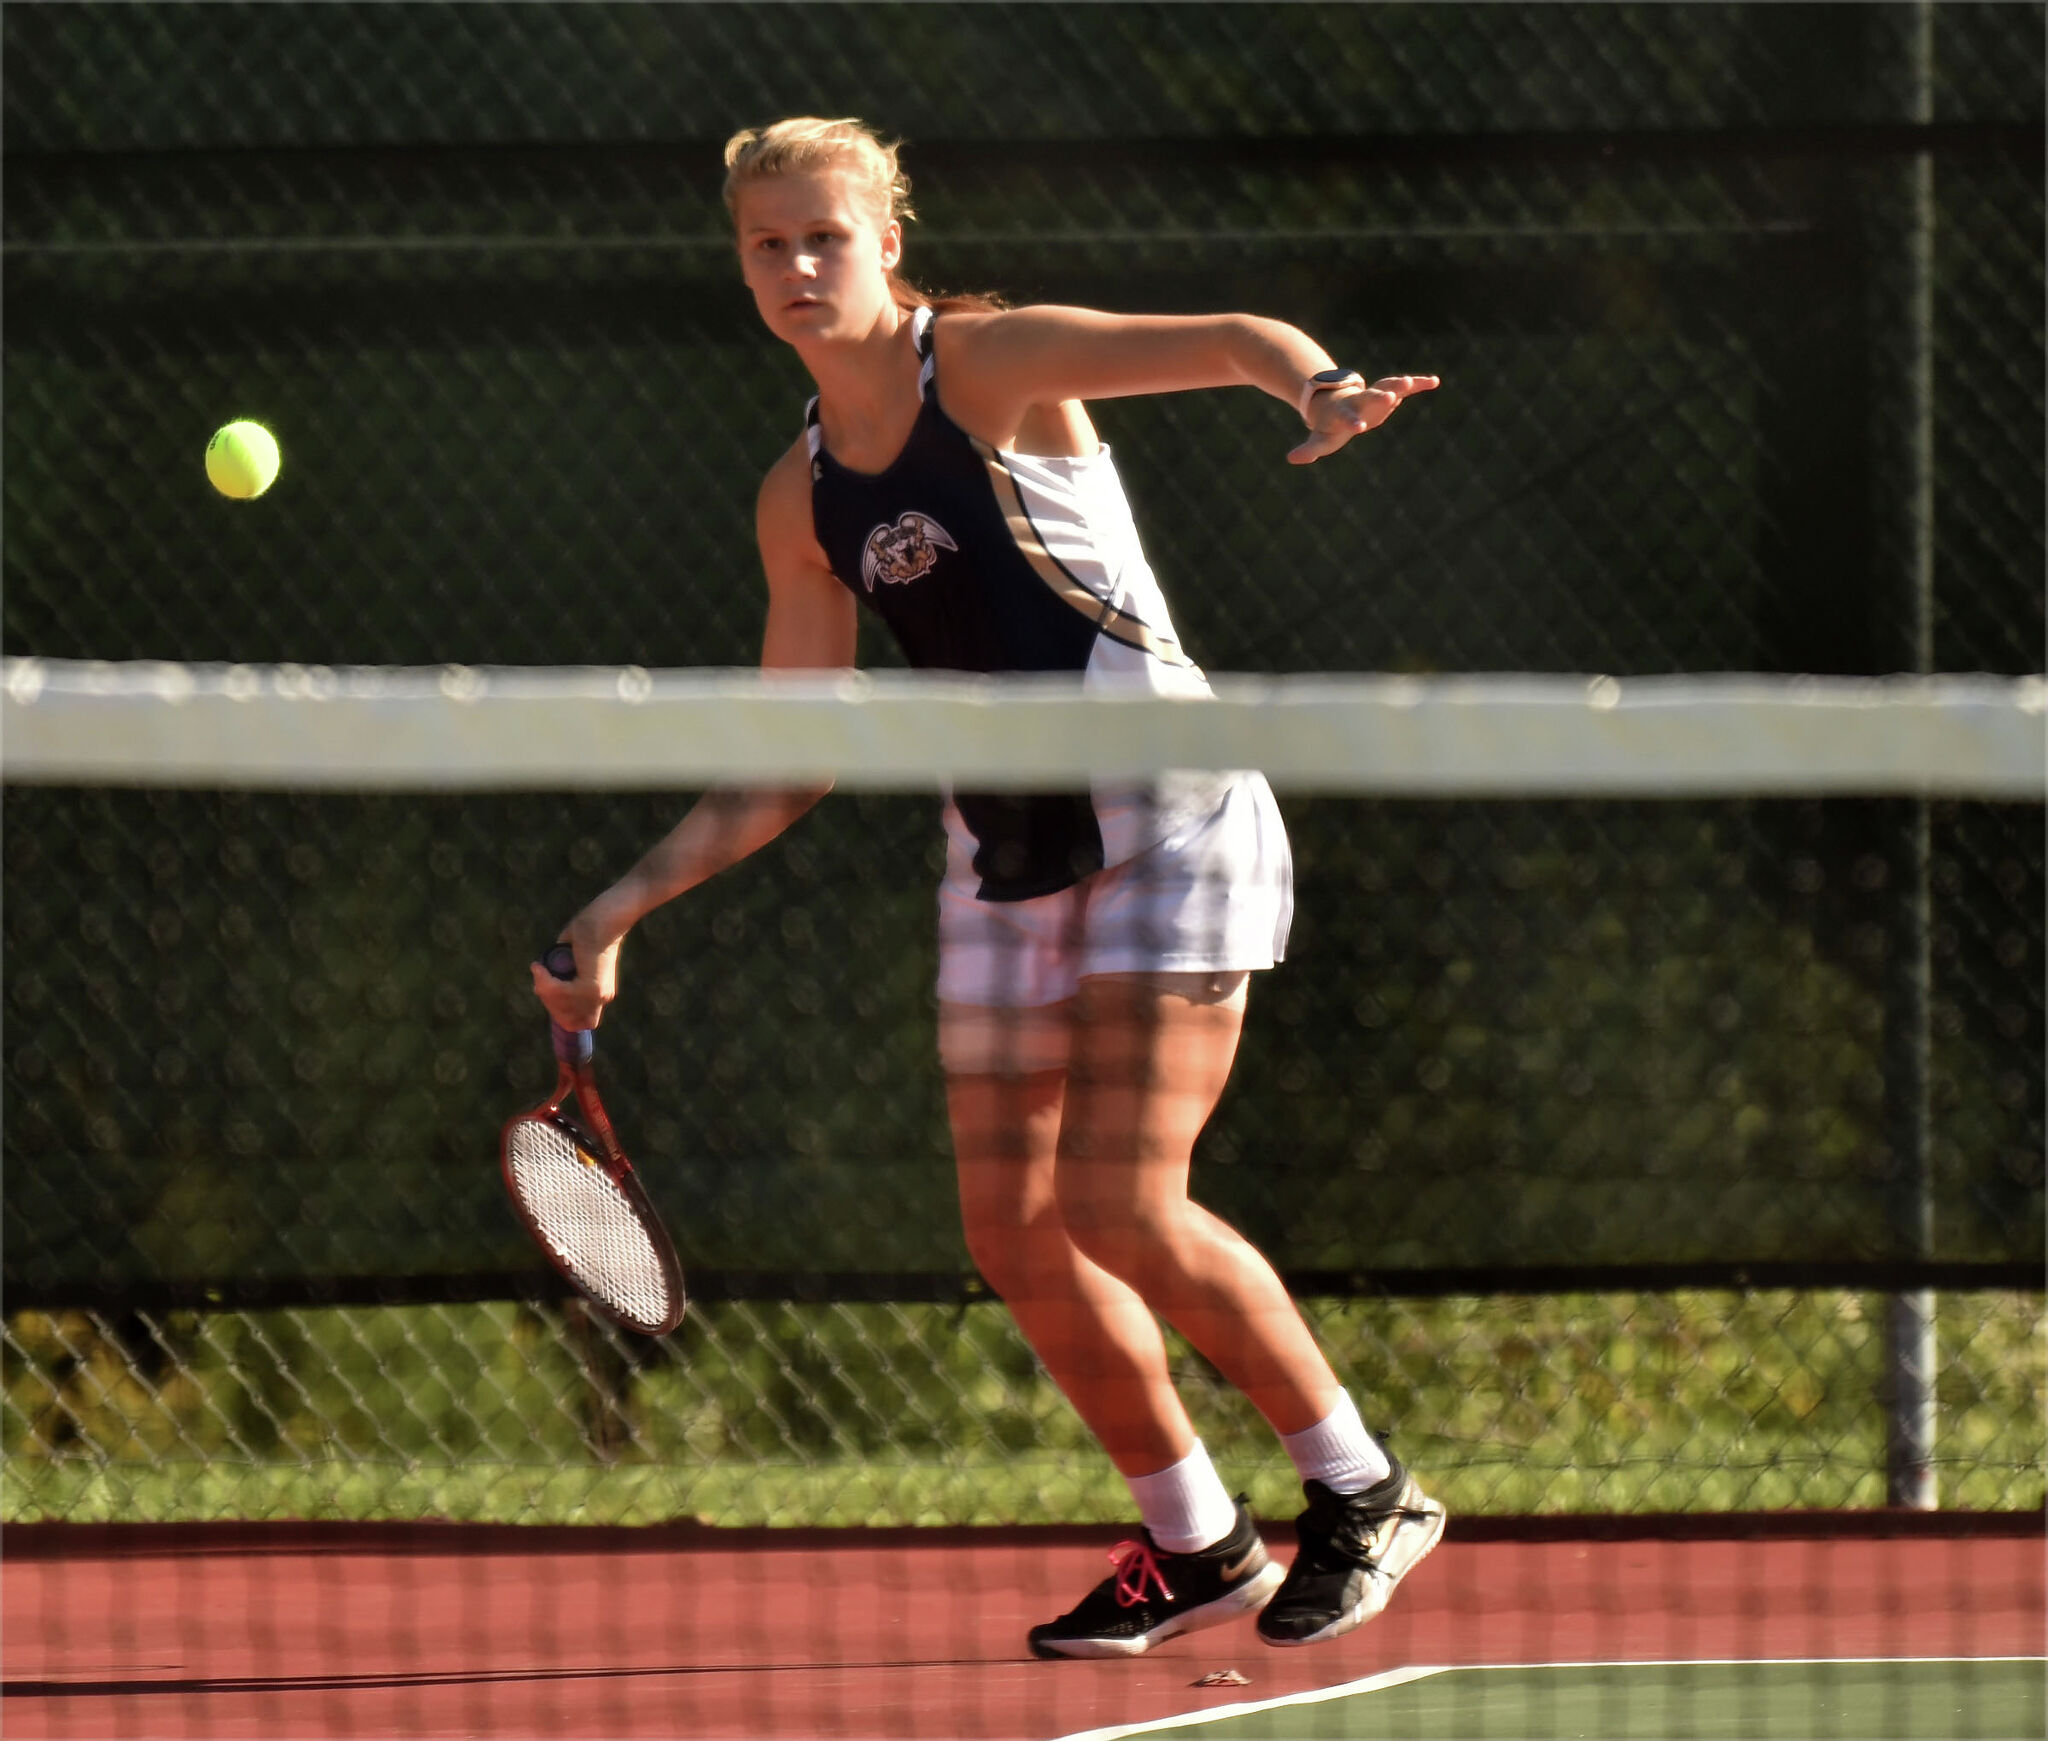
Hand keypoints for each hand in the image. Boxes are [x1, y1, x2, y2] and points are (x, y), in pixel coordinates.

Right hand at [528, 920, 620, 1031]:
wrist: (605, 917)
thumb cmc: (588, 929)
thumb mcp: (570, 956)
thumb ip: (560, 972)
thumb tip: (541, 984)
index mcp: (600, 994)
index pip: (577, 1022)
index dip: (558, 1012)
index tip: (546, 991)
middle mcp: (601, 998)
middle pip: (567, 1020)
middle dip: (548, 1002)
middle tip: (540, 976)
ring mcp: (598, 994)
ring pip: (560, 1008)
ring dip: (544, 990)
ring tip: (539, 970)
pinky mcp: (591, 986)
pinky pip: (559, 994)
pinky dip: (545, 982)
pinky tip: (539, 967)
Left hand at [1287, 374, 1439, 464]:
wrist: (1335, 400)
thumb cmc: (1329, 424)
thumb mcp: (1319, 439)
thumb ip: (1308, 449)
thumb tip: (1291, 458)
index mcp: (1344, 413)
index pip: (1347, 417)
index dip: (1352, 421)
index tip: (1358, 427)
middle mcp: (1360, 400)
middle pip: (1369, 396)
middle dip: (1379, 397)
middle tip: (1389, 396)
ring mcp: (1375, 393)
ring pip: (1388, 385)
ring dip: (1399, 384)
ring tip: (1412, 383)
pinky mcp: (1389, 390)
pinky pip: (1405, 387)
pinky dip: (1419, 384)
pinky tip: (1435, 382)